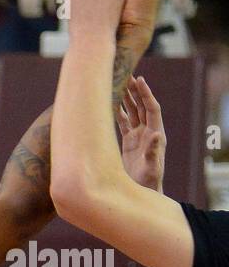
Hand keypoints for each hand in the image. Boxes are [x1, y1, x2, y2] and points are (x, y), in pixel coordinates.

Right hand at [117, 75, 165, 191]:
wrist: (140, 191)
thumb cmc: (148, 181)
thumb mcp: (152, 167)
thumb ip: (153, 151)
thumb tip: (156, 134)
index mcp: (156, 134)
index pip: (152, 108)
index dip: (146, 94)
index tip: (139, 79)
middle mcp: (148, 132)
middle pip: (142, 106)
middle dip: (136, 91)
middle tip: (128, 75)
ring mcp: (138, 136)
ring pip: (132, 112)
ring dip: (127, 98)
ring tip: (119, 83)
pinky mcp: (128, 141)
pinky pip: (122, 122)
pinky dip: (117, 111)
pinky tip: (110, 102)